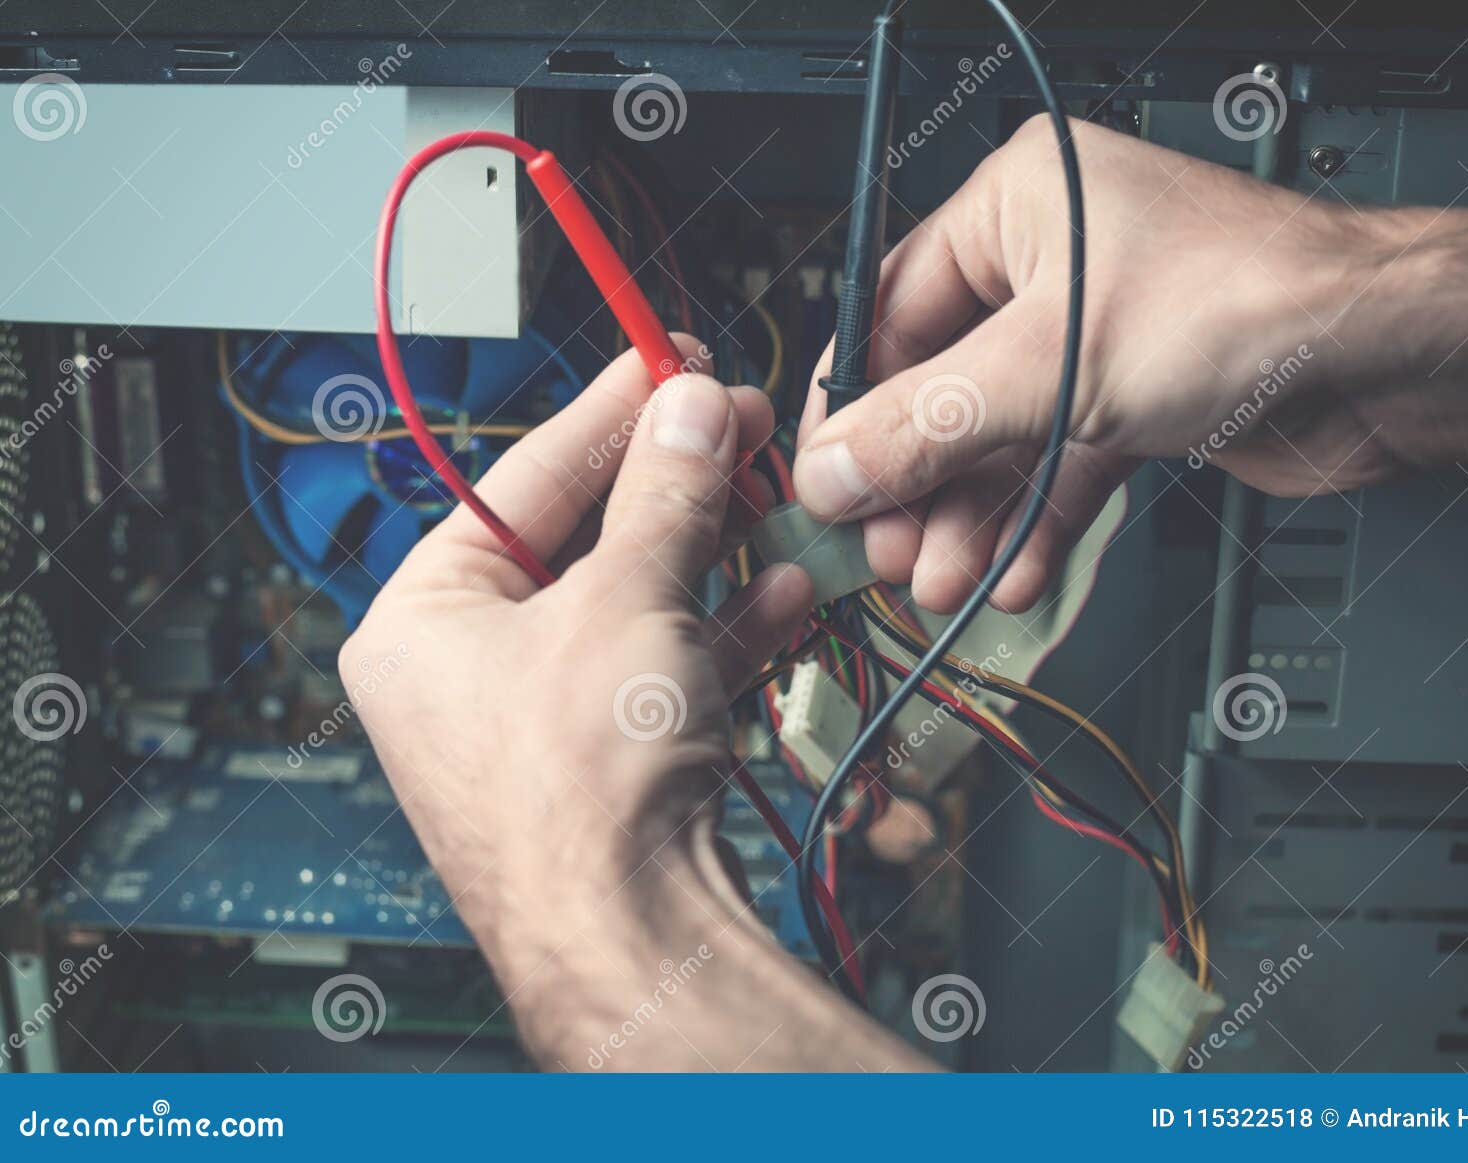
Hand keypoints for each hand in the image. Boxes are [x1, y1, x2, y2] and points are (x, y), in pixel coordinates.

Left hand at [339, 335, 808, 992]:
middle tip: (733, 428)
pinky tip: (777, 592)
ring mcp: (532, 724)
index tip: (665, 361)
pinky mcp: (598, 764)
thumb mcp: (625, 600)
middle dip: (671, 486)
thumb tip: (686, 408)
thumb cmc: (578, 797)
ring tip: (770, 504)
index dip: (606, 412)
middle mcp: (463, 672)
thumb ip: (663, 492)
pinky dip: (717, 630)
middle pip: (580, 540)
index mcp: (420, 620)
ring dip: (709, 554)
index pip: (522, 478)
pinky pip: (656, 669)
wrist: (631, 944)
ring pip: (628, 604)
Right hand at [793, 114, 1467, 613]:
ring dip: (969, 517)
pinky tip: (1008, 573)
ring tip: (942, 582)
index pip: (890, 307)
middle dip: (916, 480)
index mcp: (1016, 206)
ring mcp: (1093, 336)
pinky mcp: (1134, 399)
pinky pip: (1058, 465)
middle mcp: (1050, 266)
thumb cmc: (1244, 305)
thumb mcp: (1050, 368)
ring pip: (998, 437)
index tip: (823, 480)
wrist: (1384, 360)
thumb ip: (926, 425)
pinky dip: (1033, 520)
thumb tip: (831, 470)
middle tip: (887, 551)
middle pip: (941, 384)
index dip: (852, 403)